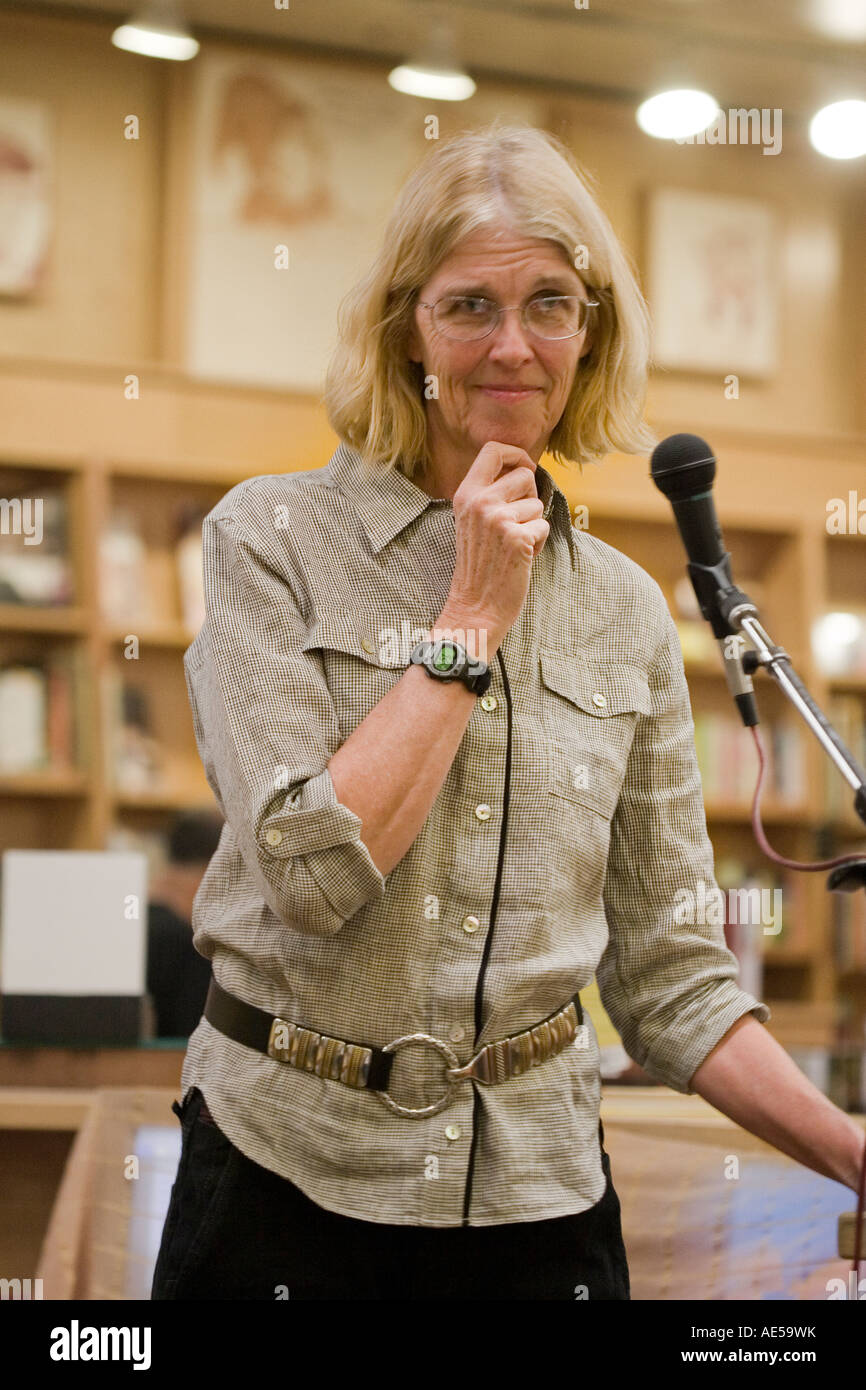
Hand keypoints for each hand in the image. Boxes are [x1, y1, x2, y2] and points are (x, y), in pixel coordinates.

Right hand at [444, 442, 548, 650]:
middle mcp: (480, 502)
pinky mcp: (517, 537)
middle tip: (517, 523)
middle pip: (525, 475)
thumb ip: (489, 494)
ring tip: (513, 546)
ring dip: (533, 525)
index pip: (493, 450)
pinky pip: (543, 526)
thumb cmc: (479, 565)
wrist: (475, 606)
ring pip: (538, 504)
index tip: (525, 467)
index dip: (516, 454)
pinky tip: (521, 557)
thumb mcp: (471, 521)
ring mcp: (498, 519)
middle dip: (530, 497)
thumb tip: (524, 469)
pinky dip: (538, 543)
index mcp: (465, 494)